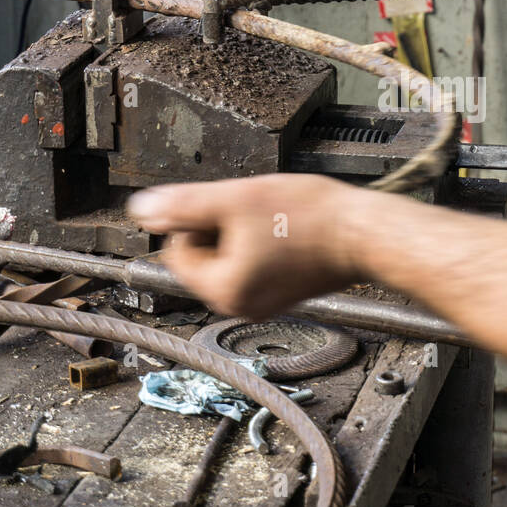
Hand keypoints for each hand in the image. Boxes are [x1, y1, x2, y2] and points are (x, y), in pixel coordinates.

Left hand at [127, 174, 366, 319]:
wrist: (364, 233)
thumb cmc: (312, 220)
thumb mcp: (237, 200)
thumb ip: (184, 206)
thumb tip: (142, 210)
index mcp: (223, 291)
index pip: (177, 250)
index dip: (196, 220)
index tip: (229, 208)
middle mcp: (240, 306)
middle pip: (202, 256)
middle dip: (220, 228)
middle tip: (253, 212)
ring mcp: (263, 302)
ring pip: (228, 256)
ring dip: (240, 232)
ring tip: (272, 221)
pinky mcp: (283, 292)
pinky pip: (253, 263)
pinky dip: (260, 243)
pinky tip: (286, 230)